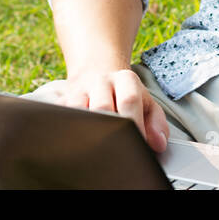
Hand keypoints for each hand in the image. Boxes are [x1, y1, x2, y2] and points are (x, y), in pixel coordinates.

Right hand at [35, 68, 170, 151]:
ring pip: (77, 109)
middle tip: (116, 147)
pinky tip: (75, 137)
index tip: (137, 143)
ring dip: (86, 127)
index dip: (134, 123)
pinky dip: (67, 127)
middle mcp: (101, 81)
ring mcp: (79, 89)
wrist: (98, 72)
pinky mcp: (62, 99)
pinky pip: (60, 114)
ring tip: (95, 142)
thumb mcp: (147, 103)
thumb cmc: (125, 94)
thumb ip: (157, 123)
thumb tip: (158, 143)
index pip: (129, 100)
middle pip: (102, 106)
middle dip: (109, 128)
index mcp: (125, 79)